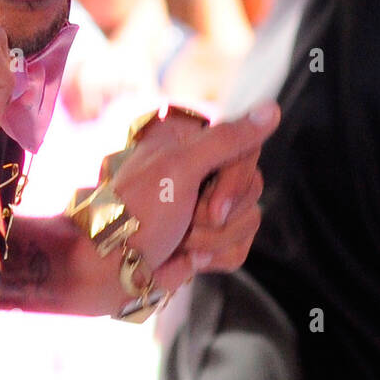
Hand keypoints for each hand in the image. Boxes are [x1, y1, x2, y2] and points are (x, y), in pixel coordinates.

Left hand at [110, 102, 278, 286]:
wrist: (107, 271)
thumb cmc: (137, 213)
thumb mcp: (180, 167)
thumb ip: (227, 139)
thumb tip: (272, 108)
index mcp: (192, 145)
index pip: (247, 148)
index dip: (234, 181)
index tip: (211, 203)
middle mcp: (203, 172)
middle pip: (252, 188)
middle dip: (218, 216)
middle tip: (184, 221)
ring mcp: (206, 209)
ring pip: (249, 222)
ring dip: (212, 240)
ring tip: (178, 242)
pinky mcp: (209, 243)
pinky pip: (240, 251)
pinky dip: (214, 259)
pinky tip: (185, 259)